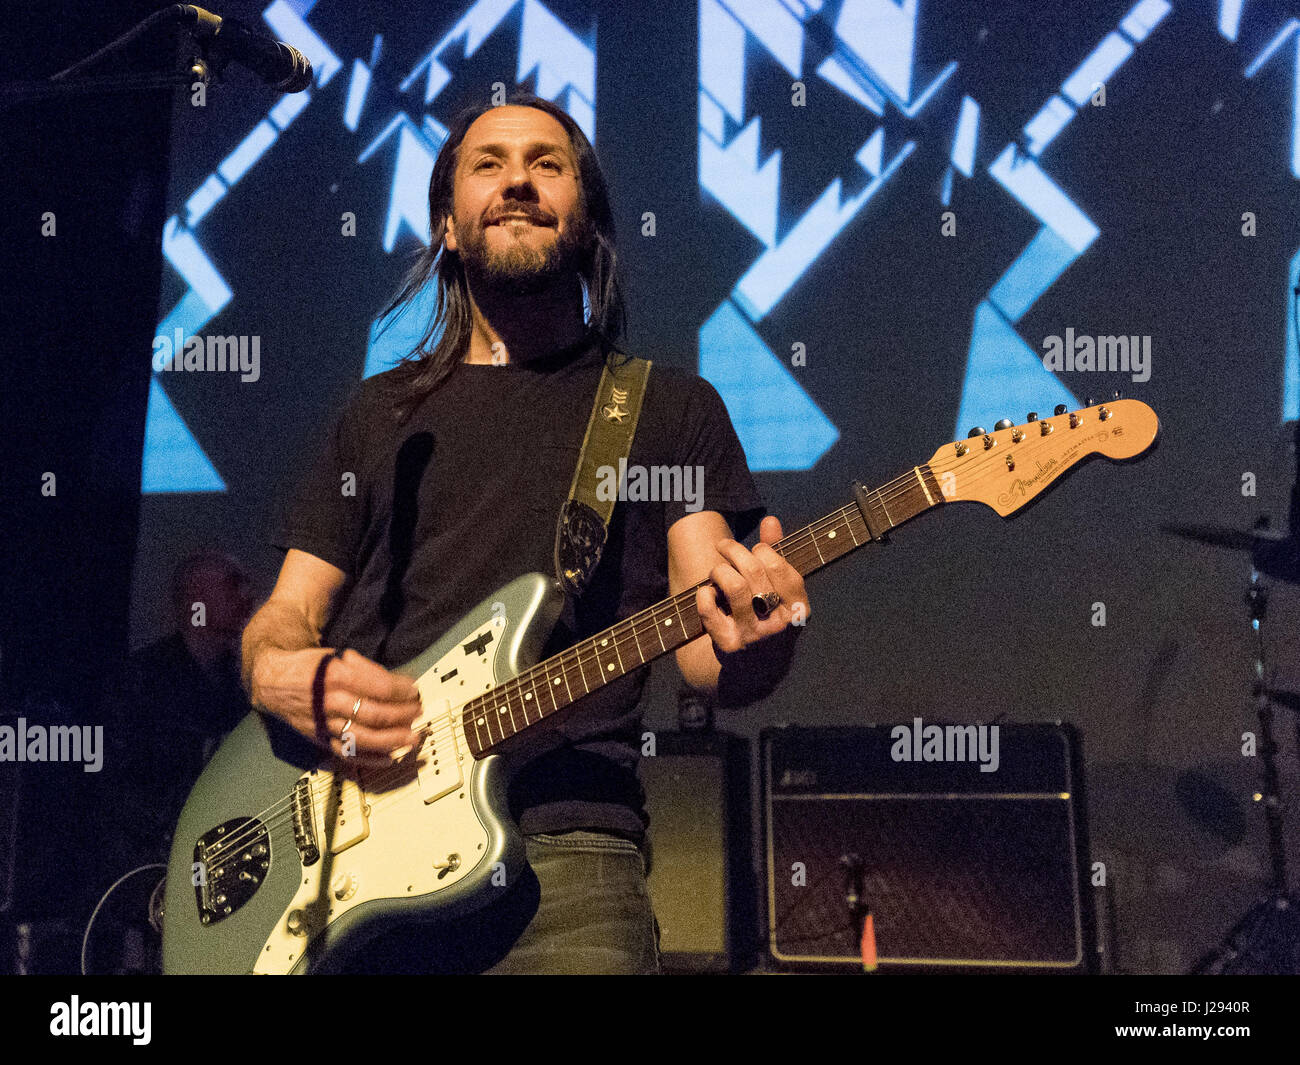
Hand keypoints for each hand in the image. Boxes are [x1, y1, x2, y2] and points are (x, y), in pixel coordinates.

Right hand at [250, 647, 422, 766]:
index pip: (379, 687)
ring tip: (412, 737)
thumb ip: (365, 668)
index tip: (415, 690)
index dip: (402, 691)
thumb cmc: (311, 667)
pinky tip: (390, 758)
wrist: (274, 682)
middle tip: (418, 712)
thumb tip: (396, 683)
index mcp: (336, 676)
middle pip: (374, 714)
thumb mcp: (336, 656)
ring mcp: (324, 724)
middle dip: (402, 715)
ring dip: (392, 740)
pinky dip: (369, 759)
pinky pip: (346, 754)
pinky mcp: (319, 739)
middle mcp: (329, 702)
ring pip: (363, 737)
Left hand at [696, 515, 809, 655]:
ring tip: (716, 570)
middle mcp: (779, 624)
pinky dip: (703, 594)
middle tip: (724, 546)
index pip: (780, 566)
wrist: (751, 667)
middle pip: (754, 571)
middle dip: (734, 551)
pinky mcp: (729, 646)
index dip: (763, 550)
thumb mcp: (777, 588)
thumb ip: (775, 554)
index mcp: (798, 609)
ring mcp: (754, 636)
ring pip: (734, 586)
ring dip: (719, 570)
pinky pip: (710, 609)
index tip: (754, 548)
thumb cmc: (765, 615)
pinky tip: (706, 593)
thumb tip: (770, 520)